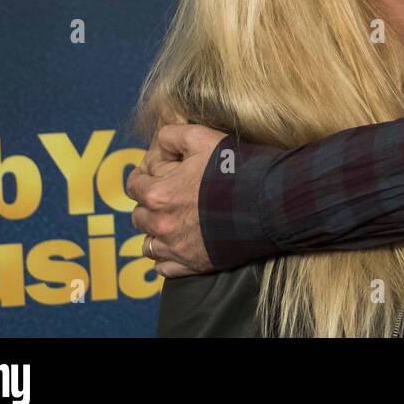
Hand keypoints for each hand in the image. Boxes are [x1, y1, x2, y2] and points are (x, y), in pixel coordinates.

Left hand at [127, 124, 226, 277]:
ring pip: (148, 244)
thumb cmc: (237, 168)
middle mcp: (161, 223)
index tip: (154, 174)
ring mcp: (176, 247)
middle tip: (167, 195)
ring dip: (155, 232)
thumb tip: (159, 142)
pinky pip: (163, 268)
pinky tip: (178, 245)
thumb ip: (173, 135)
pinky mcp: (193, 264)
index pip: (133, 185)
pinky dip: (166, 258)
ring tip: (172, 221)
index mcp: (159, 193)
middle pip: (139, 215)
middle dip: (149, 204)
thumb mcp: (203, 138)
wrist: (269, 202)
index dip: (143, 176)